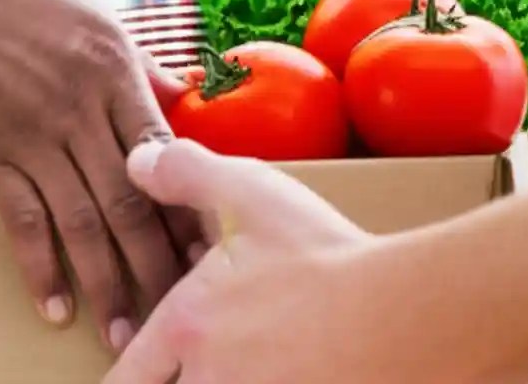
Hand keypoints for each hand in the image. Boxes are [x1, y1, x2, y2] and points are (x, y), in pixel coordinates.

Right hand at [0, 0, 199, 350]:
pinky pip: (23, 221)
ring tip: (123, 330)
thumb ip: (135, 60)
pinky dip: (40, 267)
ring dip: (107, 282)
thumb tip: (180, 88)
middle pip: (133, 200)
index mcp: (114, 68)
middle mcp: (82, 107)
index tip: (209, 249)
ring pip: (84, 222)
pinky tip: (54, 305)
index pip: (167, 154)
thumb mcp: (87, 10)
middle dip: (158, 263)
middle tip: (179, 310)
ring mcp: (34, 133)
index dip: (190, 208)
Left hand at [103, 139, 371, 383]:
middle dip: (169, 383)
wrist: (401, 315)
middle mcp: (210, 381)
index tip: (134, 370)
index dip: (126, 374)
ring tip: (237, 368)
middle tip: (183, 367)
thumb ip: (185, 173)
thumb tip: (135, 164)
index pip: (127, 375)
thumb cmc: (323, 255)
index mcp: (187, 327)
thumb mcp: (249, 192)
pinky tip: (285, 370)